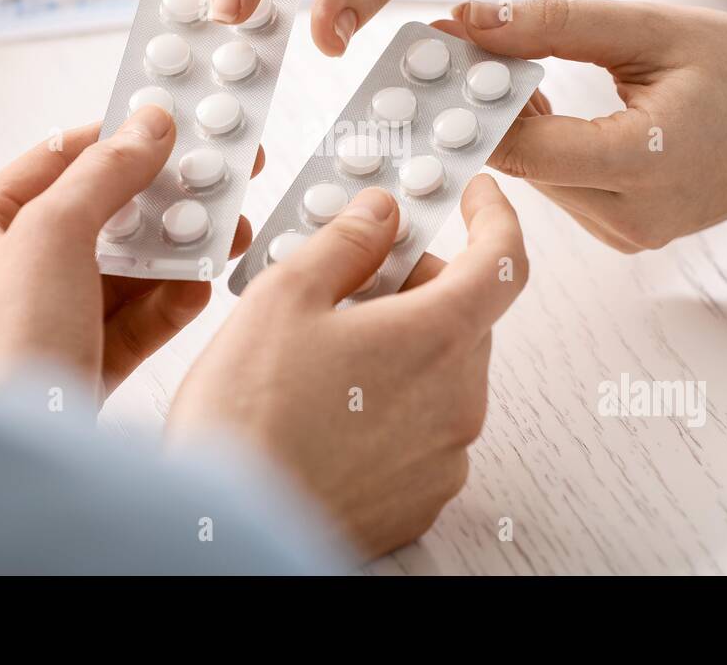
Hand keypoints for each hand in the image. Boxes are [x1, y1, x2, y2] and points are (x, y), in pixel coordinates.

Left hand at [0, 106, 259, 400]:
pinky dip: (174, 299)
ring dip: (179, 248)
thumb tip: (148, 123)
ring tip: (229, 227)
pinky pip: (139, 318)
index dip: (115, 137)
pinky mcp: (86, 363)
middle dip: (164, 198)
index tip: (173, 120)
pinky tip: (207, 283)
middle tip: (223, 171)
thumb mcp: (52, 234)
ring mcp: (50, 321)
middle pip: (102, 215)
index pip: (54, 162)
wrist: (20, 468)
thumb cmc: (5, 347)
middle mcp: (10, 275)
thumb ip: (106, 172)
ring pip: (128, 267)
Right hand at [167, 177, 526, 558]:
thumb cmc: (247, 417)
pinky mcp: (421, 498)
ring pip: (444, 375)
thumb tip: (380, 215)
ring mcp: (444, 457)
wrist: (222, 528)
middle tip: (358, 277)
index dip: (495, 218)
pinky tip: (332, 406)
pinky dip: (395, 404)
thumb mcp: (285, 297)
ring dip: (405, 346)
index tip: (476, 198)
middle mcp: (458, 401)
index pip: (503, 261)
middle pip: (466, 317)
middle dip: (421, 284)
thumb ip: (347, 242)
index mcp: (436, 338)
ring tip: (328, 350)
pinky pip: (426, 430)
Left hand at [435, 0, 726, 252]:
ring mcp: (628, 235)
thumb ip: (555, 25)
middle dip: (489, 108)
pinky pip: (561, 190)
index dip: (473, 100)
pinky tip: (558, 111)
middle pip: (522, 165)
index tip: (439, 54)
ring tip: (528, 74)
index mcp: (644, 164)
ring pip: (535, 179)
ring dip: (518, 127)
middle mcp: (630, 217)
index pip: (524, 146)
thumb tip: (469, 21)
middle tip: (467, 50)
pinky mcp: (625, 237)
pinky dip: (546, 149)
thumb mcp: (652, 28)